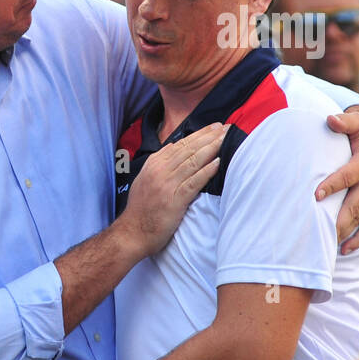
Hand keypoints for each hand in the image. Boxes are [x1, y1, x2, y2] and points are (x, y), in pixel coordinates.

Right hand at [120, 123, 224, 254]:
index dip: (199, 134)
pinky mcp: (174, 200)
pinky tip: (218, 163)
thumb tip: (174, 147)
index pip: (180, 145)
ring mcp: (167, 185)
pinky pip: (194, 182)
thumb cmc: (141, 209)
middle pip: (188, 149)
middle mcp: (159, 171)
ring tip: (226, 139)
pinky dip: (207, 171)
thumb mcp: (145, 179)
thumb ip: (159, 163)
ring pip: (193, 162)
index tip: (214, 127)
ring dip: (212, 149)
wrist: (132, 232)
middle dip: (209, 137)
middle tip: (226, 127)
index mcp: (153, 165)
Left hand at [319, 109, 358, 253]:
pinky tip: (341, 249)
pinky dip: (358, 239)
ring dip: (342, 233)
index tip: (315, 195)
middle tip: (316, 233)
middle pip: (353, 206)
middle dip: (336, 220)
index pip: (346, 177)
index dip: (331, 186)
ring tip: (323, 246)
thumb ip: (345, 122)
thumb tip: (330, 118)